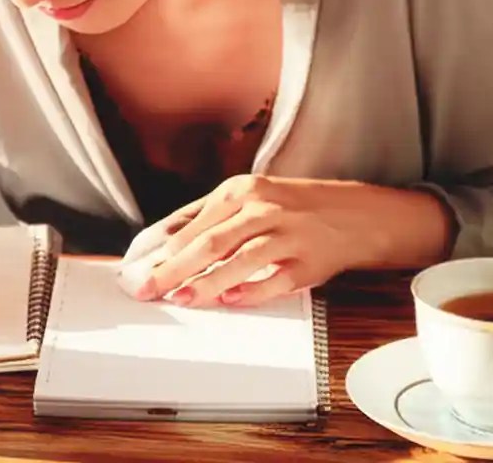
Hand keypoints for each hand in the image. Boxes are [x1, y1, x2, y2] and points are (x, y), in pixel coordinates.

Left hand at [119, 174, 449, 308]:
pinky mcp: (308, 262)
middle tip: (148, 288)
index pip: (193, 222)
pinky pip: (276, 279)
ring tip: (182, 298)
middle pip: (210, 241)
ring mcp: (287, 235)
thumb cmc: (292, 207)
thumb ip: (208, 218)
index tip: (139, 268)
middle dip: (174, 269)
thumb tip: (162, 244)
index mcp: (241, 191)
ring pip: (240, 259)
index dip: (163, 249)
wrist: (354, 214)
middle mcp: (262, 209)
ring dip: (208, 281)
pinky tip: (231, 300)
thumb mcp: (250, 199)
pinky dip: (253, 291)